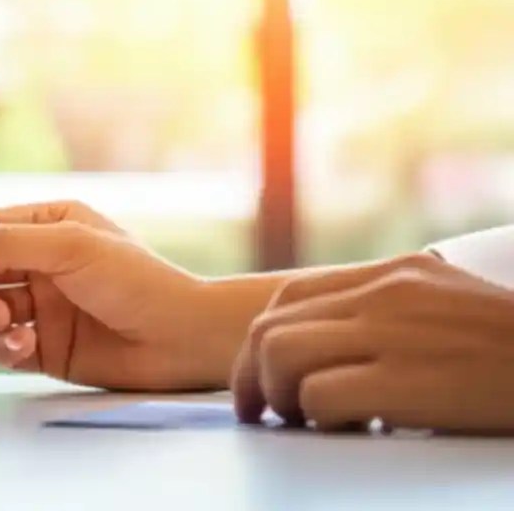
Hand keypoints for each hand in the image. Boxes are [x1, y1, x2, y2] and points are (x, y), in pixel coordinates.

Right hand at [0, 201, 234, 390]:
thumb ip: (7, 246)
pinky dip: (4, 349)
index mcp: (51, 226)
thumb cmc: (138, 281)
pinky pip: (4, 347)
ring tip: (10, 332)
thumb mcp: (70, 245)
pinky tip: (25, 348)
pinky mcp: (47, 348)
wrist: (182, 338)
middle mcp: (44, 265)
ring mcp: (44, 308)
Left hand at [232, 253, 513, 432]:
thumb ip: (395, 313)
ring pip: (281, 356)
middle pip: (270, 327)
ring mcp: (394, 333)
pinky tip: (351, 430)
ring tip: (306, 423)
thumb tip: (335, 346)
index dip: (259, 343)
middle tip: (263, 414)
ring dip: (279, 398)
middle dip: (253, 376)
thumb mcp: (452, 308)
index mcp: (395, 275)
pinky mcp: (407, 379)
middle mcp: (385, 294)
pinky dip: (317, 419)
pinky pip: (319, 396)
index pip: (289, 299)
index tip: (259, 381)